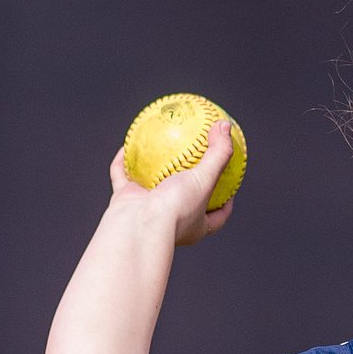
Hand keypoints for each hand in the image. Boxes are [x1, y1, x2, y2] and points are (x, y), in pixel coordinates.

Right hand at [105, 118, 236, 246]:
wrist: (138, 226)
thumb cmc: (176, 209)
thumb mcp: (205, 179)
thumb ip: (218, 154)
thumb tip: (225, 126)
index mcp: (195, 226)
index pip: (217, 216)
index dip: (225, 202)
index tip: (229, 185)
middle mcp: (171, 221)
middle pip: (184, 201)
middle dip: (187, 184)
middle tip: (194, 163)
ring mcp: (147, 212)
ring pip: (151, 188)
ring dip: (154, 170)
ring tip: (160, 150)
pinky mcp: (126, 202)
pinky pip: (122, 178)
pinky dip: (123, 163)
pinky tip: (127, 144)